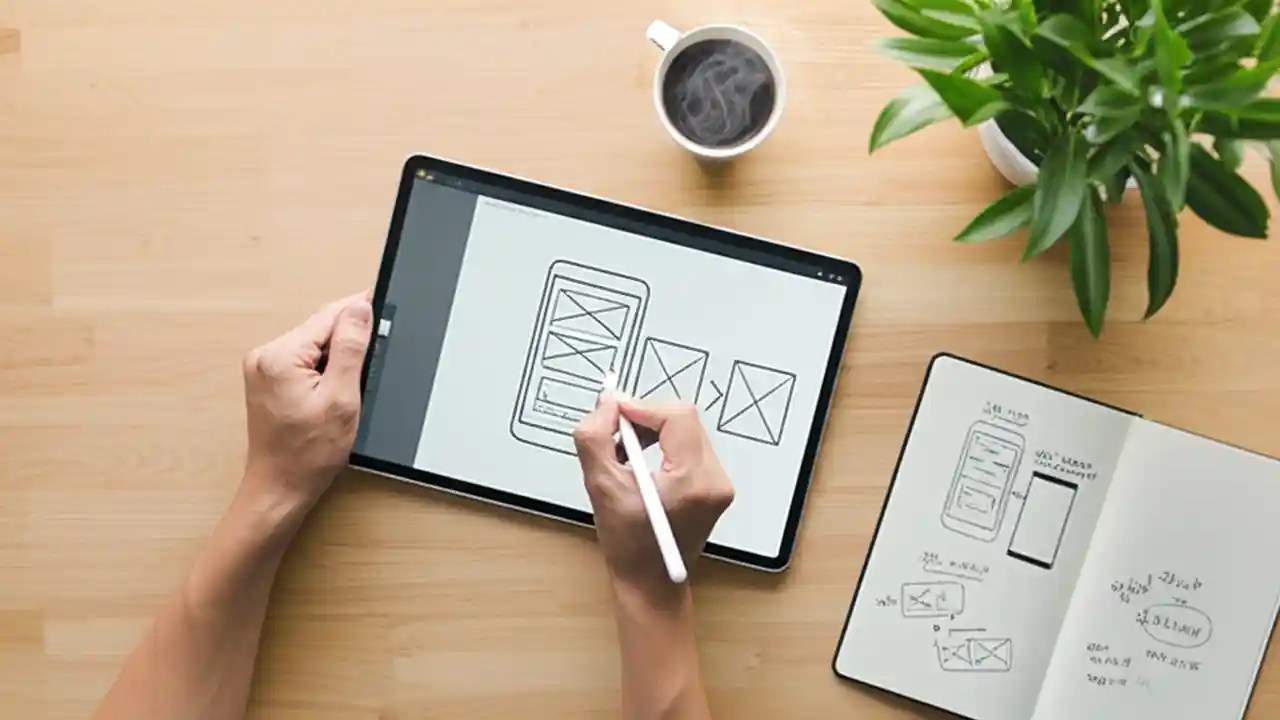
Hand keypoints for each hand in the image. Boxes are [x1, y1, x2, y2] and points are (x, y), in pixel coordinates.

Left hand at [240, 292, 372, 515]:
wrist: (280, 488)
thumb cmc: (308, 454)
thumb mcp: (342, 398)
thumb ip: (352, 348)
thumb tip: (360, 309)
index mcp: (280, 356)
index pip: (329, 317)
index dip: (360, 312)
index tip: (384, 306)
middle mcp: (264, 356)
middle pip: (319, 329)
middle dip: (349, 340)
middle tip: (373, 360)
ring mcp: (262, 368)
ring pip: (313, 344)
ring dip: (336, 357)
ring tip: (349, 386)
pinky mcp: (267, 380)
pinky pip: (302, 360)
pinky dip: (323, 369)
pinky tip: (333, 391)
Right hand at [573, 394, 733, 602]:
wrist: (651, 584)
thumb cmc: (629, 547)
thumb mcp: (601, 488)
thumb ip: (595, 438)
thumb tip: (606, 404)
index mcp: (694, 481)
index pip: (677, 416)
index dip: (641, 407)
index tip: (613, 412)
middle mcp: (715, 479)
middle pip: (682, 419)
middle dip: (644, 418)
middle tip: (613, 433)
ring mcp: (718, 482)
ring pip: (684, 429)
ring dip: (650, 431)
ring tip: (622, 453)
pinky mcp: (713, 484)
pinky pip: (687, 445)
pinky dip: (660, 444)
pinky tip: (638, 462)